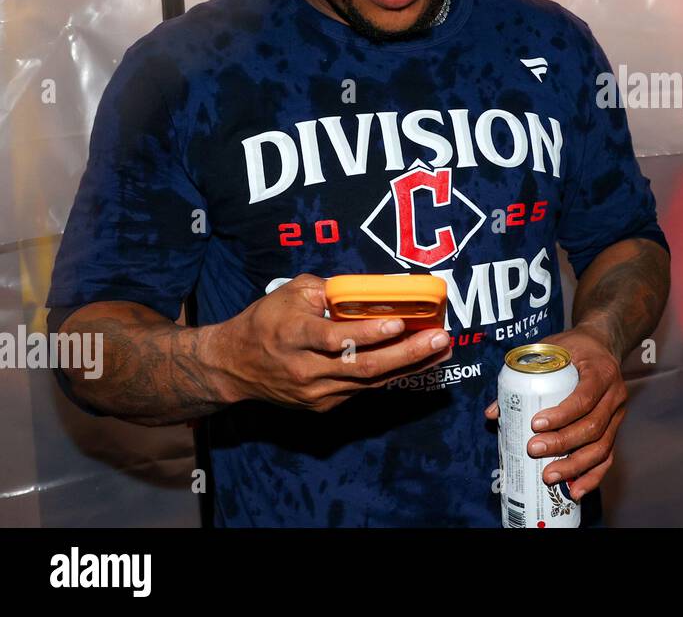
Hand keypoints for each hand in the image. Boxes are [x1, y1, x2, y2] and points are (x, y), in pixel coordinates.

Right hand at [214, 274, 454, 411]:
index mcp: (292, 336)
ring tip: (440, 349)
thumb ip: (329, 289)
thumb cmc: (266, 321)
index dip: (367, 334)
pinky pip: (364, 388)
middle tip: (439, 338)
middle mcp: (304, 369)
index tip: (398, 324)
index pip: (333, 339)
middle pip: (361, 366)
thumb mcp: (291, 293)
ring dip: (409, 365)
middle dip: (406, 353)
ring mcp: (315, 392)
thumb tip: (370, 288)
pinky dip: (393, 375)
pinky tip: (419, 361)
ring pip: (369, 381)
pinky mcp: (323, 404)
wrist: (233, 367)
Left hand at [484, 324, 625, 499]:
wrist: (602, 344)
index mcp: (600, 371)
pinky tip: (576, 490)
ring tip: (549, 475)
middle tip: (534, 450)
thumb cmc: (573, 348)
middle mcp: (614, 394)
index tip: (536, 424)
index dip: (562, 414)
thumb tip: (494, 413)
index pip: (585, 397)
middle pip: (593, 426)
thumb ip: (523, 375)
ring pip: (602, 447)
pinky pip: (607, 457)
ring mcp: (617, 414)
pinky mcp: (615, 429)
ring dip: (575, 465)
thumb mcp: (549, 350)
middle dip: (562, 443)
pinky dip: (592, 476)